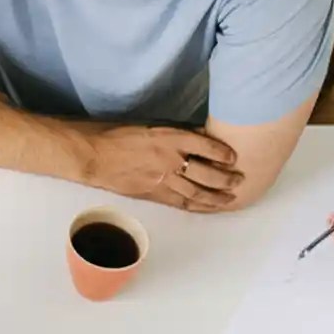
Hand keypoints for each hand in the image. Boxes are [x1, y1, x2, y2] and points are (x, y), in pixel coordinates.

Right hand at [88, 126, 241, 211]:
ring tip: (231, 198)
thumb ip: (173, 133)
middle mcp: (171, 160)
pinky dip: (197, 205)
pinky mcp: (154, 194)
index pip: (207, 146)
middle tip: (240, 180)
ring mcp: (163, 179)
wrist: (93, 156)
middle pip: (208, 173)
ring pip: (198, 192)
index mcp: (170, 138)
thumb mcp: (148, 126)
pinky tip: (208, 207)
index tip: (234, 156)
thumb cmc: (116, 135)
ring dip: (217, 196)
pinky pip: (181, 202)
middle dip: (227, 178)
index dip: (223, 152)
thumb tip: (195, 137)